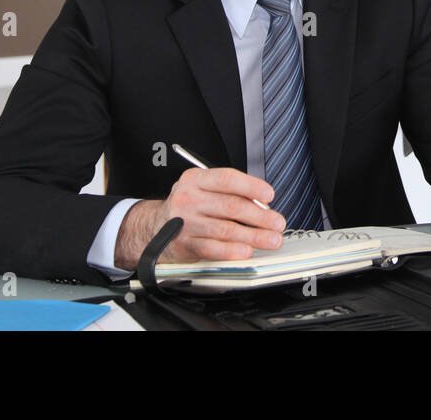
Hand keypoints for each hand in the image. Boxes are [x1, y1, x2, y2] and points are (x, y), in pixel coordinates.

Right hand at [114, 167, 286, 269]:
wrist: (153, 227)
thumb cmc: (188, 206)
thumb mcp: (203, 189)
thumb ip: (229, 192)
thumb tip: (262, 204)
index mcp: (196, 180)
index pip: (227, 179)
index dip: (251, 186)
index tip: (269, 195)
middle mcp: (189, 199)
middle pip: (231, 206)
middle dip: (260, 216)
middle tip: (277, 223)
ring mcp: (185, 222)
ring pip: (226, 229)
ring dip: (253, 236)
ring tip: (271, 239)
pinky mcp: (184, 243)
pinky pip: (212, 248)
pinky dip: (231, 251)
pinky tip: (246, 251)